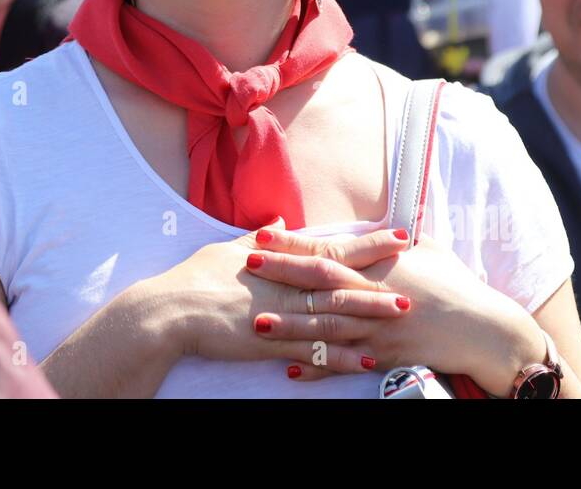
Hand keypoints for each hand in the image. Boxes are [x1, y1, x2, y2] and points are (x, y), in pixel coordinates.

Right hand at [146, 221, 412, 376]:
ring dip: (367, 318)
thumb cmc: (194, 277)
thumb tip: (280, 220)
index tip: (397, 236)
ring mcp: (278, 313)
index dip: (366, 244)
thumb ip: (259, 236)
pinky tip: (364, 360)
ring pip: (332, 316)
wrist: (168, 310)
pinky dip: (340, 356)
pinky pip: (313, 351)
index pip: (329, 248)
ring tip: (398, 319)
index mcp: (276, 257)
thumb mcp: (227, 247)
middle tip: (412, 284)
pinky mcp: (269, 342)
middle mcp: (282, 283)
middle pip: (339, 282)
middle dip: (378, 282)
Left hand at [249, 230, 544, 392]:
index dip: (295, 244)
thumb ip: (392, 240)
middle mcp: (374, 297)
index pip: (329, 251)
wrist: (483, 328)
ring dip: (289, 327)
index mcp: (380, 266)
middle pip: (319, 286)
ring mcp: (378, 329)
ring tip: (256, 324)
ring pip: (326, 327)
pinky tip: (292, 368)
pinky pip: (345, 363)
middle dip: (281, 277)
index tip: (265, 234)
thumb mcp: (426, 249)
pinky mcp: (385, 356)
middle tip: (246, 268)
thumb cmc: (455, 283)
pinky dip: (319, 367)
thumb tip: (378, 221)